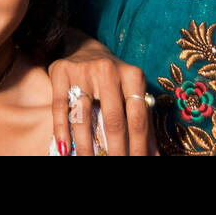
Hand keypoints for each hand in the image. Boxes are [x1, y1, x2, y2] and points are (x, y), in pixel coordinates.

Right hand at [48, 32, 156, 155]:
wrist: (83, 46)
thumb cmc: (112, 77)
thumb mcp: (131, 91)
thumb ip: (143, 121)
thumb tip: (155, 155)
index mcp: (132, 76)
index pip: (138, 119)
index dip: (139, 147)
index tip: (137, 163)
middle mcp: (108, 70)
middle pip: (113, 120)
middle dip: (116, 151)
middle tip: (114, 168)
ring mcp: (83, 71)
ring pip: (84, 116)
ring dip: (86, 147)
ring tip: (88, 163)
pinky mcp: (61, 73)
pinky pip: (60, 108)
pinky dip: (62, 131)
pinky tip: (64, 150)